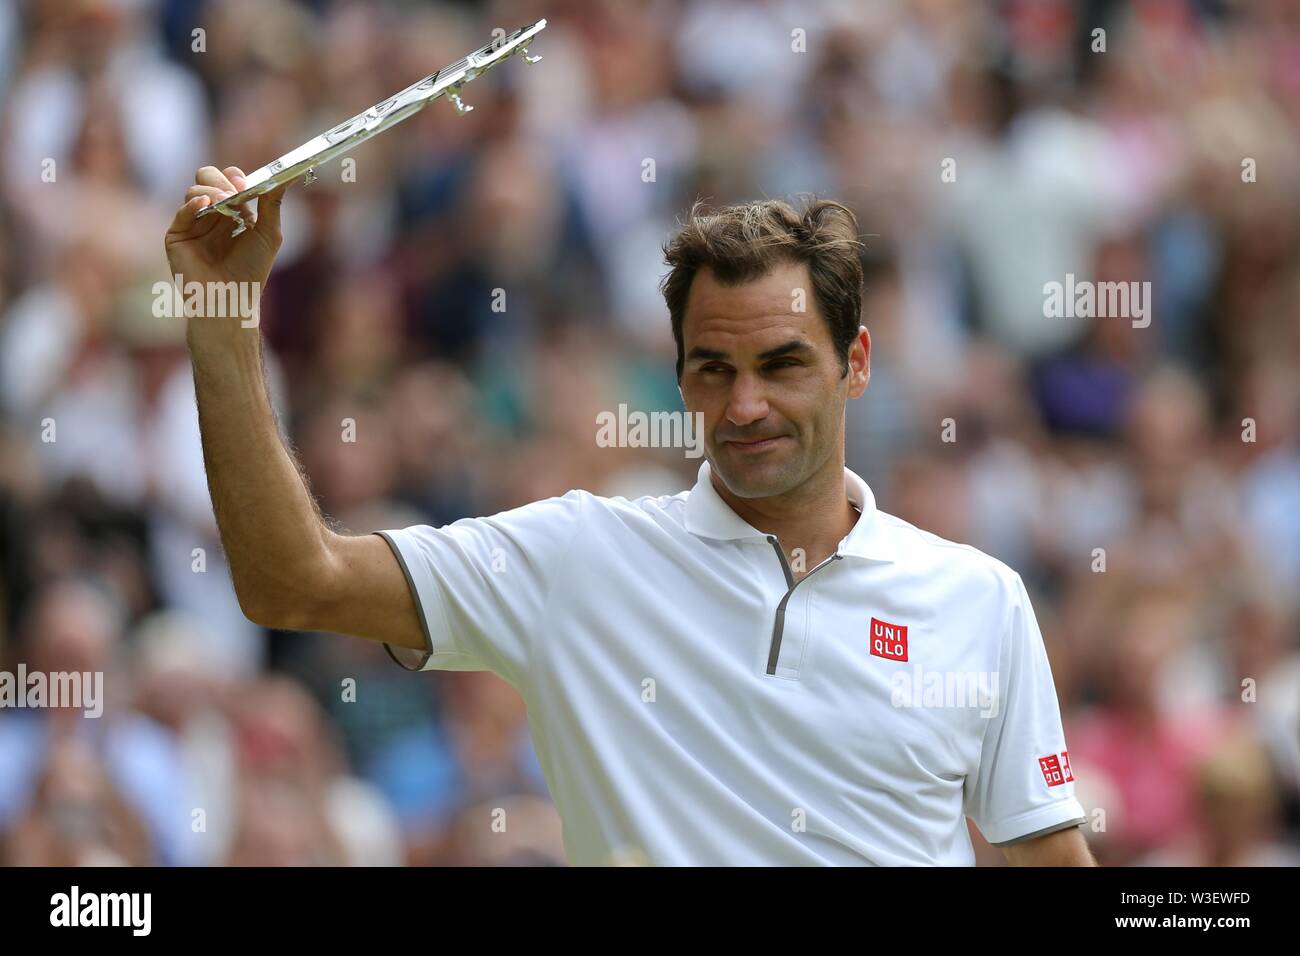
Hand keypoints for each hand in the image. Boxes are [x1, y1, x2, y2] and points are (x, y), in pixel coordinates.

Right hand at [164, 165, 290, 303]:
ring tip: (224, 204)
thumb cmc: (252, 270)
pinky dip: (192, 204)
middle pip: (207, 178)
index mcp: (234, 212)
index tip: (245, 185)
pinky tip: (204, 204)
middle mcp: (212, 214)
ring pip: (194, 191)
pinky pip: (182, 211)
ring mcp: (194, 223)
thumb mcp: (268, 233)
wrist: (232, 298)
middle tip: (234, 191)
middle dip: (220, 180)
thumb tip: (288, 175)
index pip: (228, 180)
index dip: (235, 177)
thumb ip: (273, 202)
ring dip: (211, 192)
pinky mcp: (177, 235)